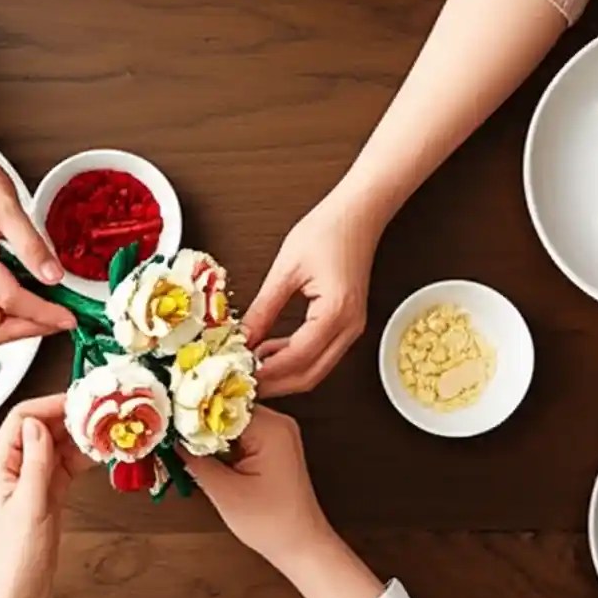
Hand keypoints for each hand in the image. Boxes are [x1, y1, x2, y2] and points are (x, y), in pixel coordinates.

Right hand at [0, 138, 75, 344]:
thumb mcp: (8, 204)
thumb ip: (31, 244)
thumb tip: (54, 277)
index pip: (9, 300)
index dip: (44, 313)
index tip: (71, 316)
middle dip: (31, 330)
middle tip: (63, 320)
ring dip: (21, 325)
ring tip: (53, 311)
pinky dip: (10, 313)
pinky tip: (33, 300)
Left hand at [0, 395, 92, 597]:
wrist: (14, 593)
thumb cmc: (13, 557)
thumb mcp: (28, 506)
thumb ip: (35, 463)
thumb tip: (39, 422)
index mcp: (0, 462)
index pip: (24, 417)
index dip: (52, 404)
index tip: (82, 400)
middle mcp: (15, 464)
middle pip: (45, 425)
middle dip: (74, 416)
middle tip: (106, 411)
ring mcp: (32, 477)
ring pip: (60, 443)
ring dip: (84, 435)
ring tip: (112, 429)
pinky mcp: (48, 491)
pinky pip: (68, 463)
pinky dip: (87, 457)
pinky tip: (106, 453)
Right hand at [183, 406, 383, 597]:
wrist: (301, 545)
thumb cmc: (269, 523)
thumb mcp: (224, 491)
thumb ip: (194, 458)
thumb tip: (168, 436)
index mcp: (270, 428)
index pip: (222, 404)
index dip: (192, 411)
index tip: (165, 418)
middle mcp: (278, 422)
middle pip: (227, 408)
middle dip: (198, 420)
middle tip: (167, 430)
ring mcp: (277, 432)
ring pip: (231, 420)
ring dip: (208, 432)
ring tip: (180, 441)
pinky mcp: (273, 445)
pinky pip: (240, 433)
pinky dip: (221, 442)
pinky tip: (202, 453)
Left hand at [241, 194, 383, 396]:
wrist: (358, 213)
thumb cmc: (327, 230)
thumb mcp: (285, 269)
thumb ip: (263, 308)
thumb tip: (241, 337)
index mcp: (336, 313)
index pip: (297, 358)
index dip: (266, 373)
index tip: (239, 376)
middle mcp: (350, 327)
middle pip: (310, 375)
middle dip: (275, 384)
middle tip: (241, 383)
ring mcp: (352, 329)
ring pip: (316, 370)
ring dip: (284, 375)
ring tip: (250, 369)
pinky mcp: (348, 324)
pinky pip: (321, 355)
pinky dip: (295, 361)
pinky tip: (269, 353)